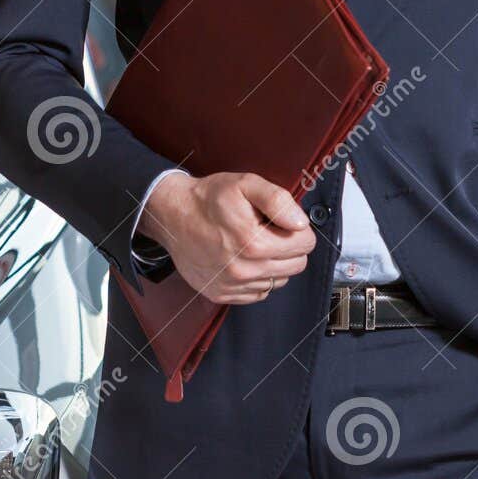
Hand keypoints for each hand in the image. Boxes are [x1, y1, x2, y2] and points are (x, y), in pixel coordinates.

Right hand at [136, 170, 316, 304]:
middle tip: (268, 231)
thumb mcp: (246, 184)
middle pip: (296, 265)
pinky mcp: (222, 294)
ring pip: (279, 280)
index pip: (305, 245)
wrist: (172, 216)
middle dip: (289, 247)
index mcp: (254, 242)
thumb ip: (278, 201)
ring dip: (273, 263)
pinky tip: (243, 259)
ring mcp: (232, 285)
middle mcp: (244, 270)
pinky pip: (258, 292)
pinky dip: (257, 277)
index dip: (298, 229)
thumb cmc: (209, 199)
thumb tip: (301, 223)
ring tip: (252, 244)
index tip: (282, 222)